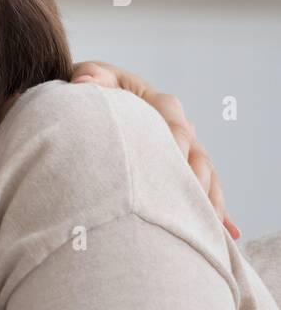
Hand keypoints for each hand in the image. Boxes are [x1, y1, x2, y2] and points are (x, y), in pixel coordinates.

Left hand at [71, 60, 237, 238]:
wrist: (98, 101)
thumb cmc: (94, 88)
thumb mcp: (91, 77)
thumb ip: (91, 78)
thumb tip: (83, 81)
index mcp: (159, 104)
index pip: (172, 123)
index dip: (173, 142)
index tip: (171, 160)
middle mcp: (179, 128)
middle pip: (196, 154)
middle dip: (195, 179)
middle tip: (191, 203)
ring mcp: (184, 151)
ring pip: (205, 176)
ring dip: (208, 199)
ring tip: (209, 223)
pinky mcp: (182, 171)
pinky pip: (203, 192)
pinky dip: (214, 212)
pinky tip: (227, 233)